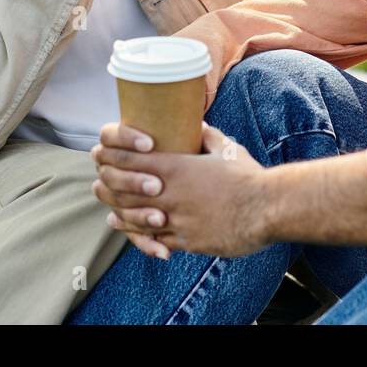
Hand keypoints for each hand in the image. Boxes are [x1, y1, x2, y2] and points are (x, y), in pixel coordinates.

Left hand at [91, 122, 269, 258]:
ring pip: (134, 219)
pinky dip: (144, 238)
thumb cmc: (248, 176)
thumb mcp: (226, 149)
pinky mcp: (186, 240)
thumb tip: (199, 125)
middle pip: (123, 191)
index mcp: (176, 167)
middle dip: (108, 187)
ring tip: (112, 215)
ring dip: (120, 216)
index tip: (102, 154)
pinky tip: (138, 236)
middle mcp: (170, 194)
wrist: (266, 209)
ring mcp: (176, 219)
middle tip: (100, 185)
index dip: (112, 156)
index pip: (131, 159)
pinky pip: (156, 241)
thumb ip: (207, 137)